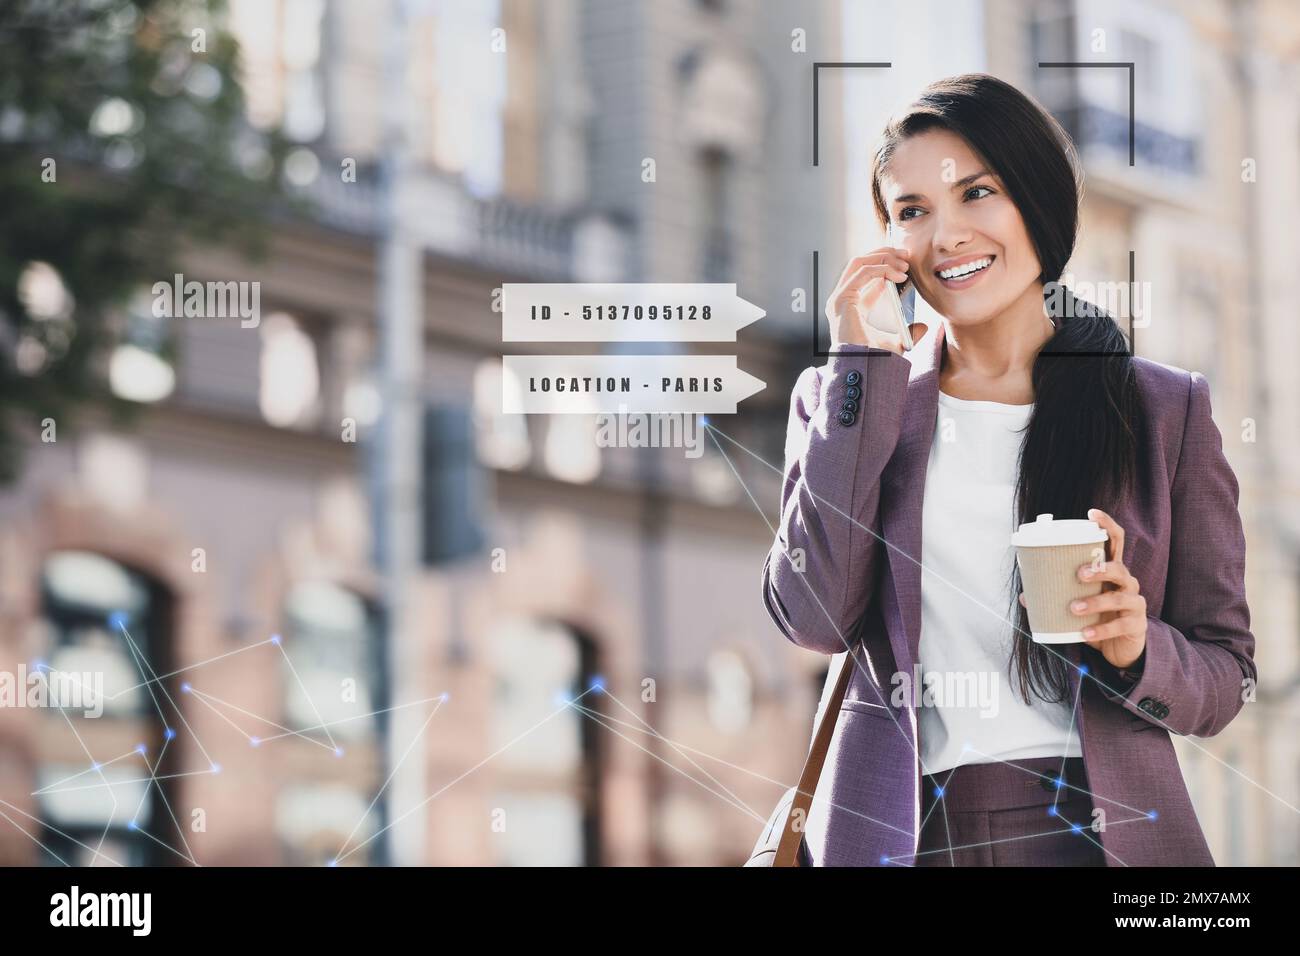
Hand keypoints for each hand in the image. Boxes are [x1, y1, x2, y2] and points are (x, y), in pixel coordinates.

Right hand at [825, 247, 927, 353]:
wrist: (865, 370)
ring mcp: (839, 298)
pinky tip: (899, 276)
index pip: (865, 274)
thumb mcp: (895, 343)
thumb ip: (907, 333)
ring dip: (884, 258)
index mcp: (851, 305)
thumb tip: (923, 327)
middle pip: (860, 263)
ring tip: (904, 264)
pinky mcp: (842, 299)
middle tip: (906, 256)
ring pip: (859, 262)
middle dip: (884, 254)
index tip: (906, 264)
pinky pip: (862, 272)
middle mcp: (842, 299)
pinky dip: (882, 268)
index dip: (885, 264)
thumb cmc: (874, 360)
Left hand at [1017, 507, 1146, 670]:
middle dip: (1100, 569)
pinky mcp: (1137, 624)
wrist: (1119, 647)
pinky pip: (1121, 625)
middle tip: (1078, 574)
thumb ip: (1056, 596)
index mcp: (1111, 571)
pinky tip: (1086, 633)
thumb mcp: (1078, 603)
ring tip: (1074, 608)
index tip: (1091, 513)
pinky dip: (1102, 629)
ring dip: (1096, 602)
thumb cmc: (1097, 616)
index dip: (1107, 525)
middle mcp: (1127, 583)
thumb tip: (1024, 596)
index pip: (1115, 542)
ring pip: (1120, 597)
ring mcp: (1135, 603)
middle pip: (1119, 568)